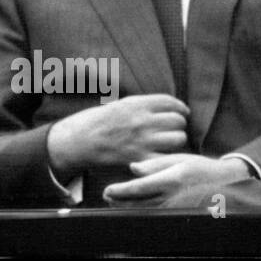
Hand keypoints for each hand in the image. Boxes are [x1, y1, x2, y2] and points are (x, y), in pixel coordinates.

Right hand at [46, 94, 189, 180]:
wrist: (78, 141)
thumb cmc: (95, 121)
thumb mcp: (118, 105)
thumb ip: (140, 106)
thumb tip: (163, 107)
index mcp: (136, 104)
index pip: (170, 102)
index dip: (180, 107)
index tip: (182, 112)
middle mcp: (142, 120)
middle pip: (177, 121)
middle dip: (177, 125)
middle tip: (172, 130)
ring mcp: (142, 140)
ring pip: (178, 139)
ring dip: (175, 142)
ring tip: (168, 144)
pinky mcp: (140, 159)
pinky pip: (167, 158)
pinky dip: (167, 159)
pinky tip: (162, 158)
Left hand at [103, 154, 251, 207]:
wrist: (220, 181)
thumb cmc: (197, 166)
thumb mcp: (176, 159)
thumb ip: (154, 164)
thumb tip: (132, 168)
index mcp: (172, 179)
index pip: (141, 188)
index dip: (122, 191)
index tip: (108, 190)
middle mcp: (173, 196)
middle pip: (140, 203)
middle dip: (121, 201)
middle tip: (107, 195)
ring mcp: (176, 205)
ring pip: (146, 210)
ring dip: (128, 206)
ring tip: (114, 199)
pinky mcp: (177, 210)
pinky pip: (155, 211)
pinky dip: (141, 209)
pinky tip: (131, 205)